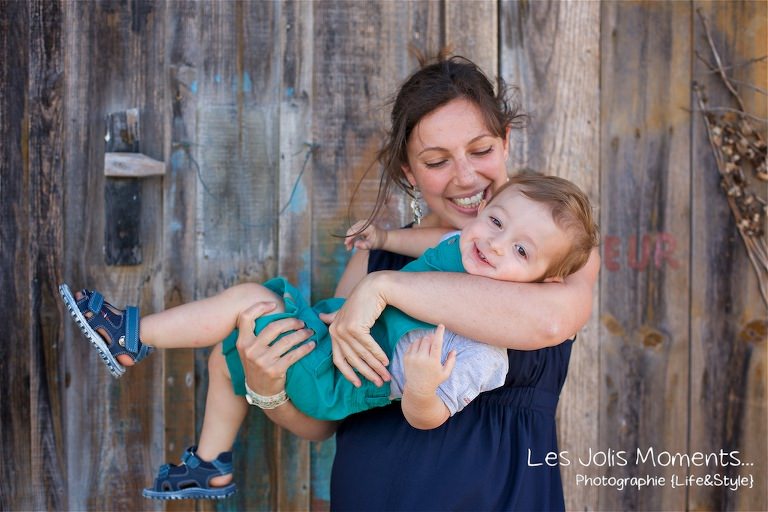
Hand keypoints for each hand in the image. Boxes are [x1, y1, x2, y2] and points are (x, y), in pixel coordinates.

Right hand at [236, 301, 314, 396]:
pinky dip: (305, 348)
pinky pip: (294, 355)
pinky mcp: (275, 370)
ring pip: (287, 340)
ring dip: (302, 334)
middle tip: (301, 322)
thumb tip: (273, 309)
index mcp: (243, 342)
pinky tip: (311, 345)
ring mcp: (262, 361)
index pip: (246, 317)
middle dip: (291, 322)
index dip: (259, 307)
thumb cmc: (257, 364)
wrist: (260, 391)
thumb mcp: (249, 349)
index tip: (274, 304)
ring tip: (309, 332)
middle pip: (273, 327)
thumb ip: (256, 333)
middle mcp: (251, 350)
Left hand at [328, 272, 391, 386]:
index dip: (349, 373)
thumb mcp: (344, 311)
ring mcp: (344, 330)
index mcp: (332, 332)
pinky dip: (378, 355)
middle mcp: (336, 332)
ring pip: (362, 354)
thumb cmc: (360, 300)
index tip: (358, 384)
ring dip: (376, 367)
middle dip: (367, 373)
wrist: (373, 288)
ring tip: (386, 376)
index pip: (338, 359)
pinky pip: (369, 346)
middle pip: (352, 360)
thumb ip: (333, 317)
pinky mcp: (355, 327)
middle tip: (378, 383)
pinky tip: (386, 362)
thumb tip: (321, 317)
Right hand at [344, 220, 387, 250]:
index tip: (346, 244)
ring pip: (351, 230)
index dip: (349, 237)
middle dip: (349, 239)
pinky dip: (352, 236)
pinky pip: (353, 230)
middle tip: (348, 249)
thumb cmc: (378, 241)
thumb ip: (364, 245)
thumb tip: (355, 244)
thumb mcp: (372, 245)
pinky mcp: (361, 224)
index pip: (355, 231)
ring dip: (350, 239)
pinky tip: (352, 243)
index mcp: (368, 227)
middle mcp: (364, 223)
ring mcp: (362, 222)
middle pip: (352, 230)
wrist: (384, 238)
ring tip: (350, 247)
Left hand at [402, 324, 455, 395]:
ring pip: (419, 340)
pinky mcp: (406, 358)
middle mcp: (422, 359)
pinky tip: (420, 350)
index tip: (441, 325)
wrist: (418, 388)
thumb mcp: (446, 373)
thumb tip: (454, 350)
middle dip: (431, 337)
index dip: (439, 333)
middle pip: (427, 339)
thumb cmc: (434, 380)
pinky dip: (417, 344)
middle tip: (434, 341)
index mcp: (433, 361)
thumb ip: (451, 361)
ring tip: (427, 347)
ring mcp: (413, 358)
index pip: (436, 343)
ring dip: (424, 340)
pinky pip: (412, 344)